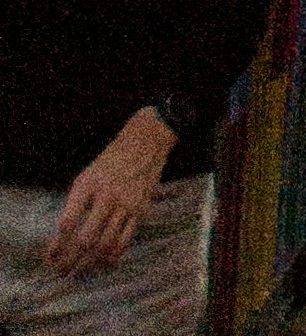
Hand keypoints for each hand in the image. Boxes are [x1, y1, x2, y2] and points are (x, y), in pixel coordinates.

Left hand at [46, 114, 175, 275]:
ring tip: (79, 272)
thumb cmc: (110, 162)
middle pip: (85, 239)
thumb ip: (75, 204)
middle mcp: (106, 195)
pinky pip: (125, 240)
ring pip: (104, 244)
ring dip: (89, 264)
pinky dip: (112, 256)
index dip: (56, 245)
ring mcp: (125, 203)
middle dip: (70, 261)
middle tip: (61, 272)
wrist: (145, 143)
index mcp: (88, 185)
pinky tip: (104, 262)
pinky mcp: (140, 210)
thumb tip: (63, 237)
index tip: (49, 258)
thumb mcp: (87, 176)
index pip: (67, 223)